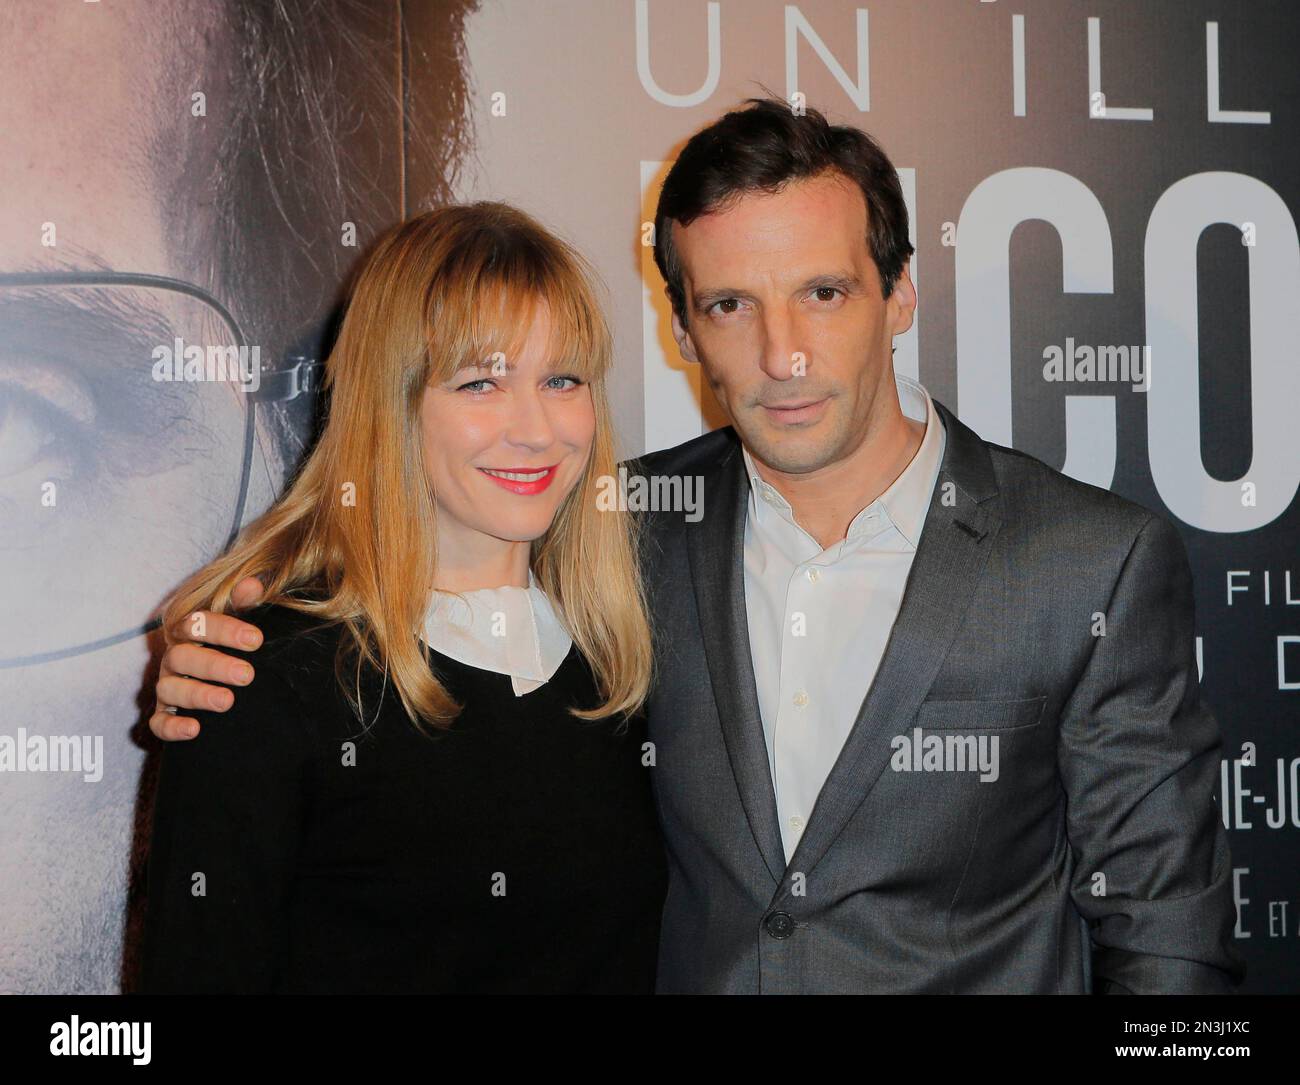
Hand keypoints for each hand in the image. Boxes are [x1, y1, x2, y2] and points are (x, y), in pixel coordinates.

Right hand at [149, 576, 265, 740]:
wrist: (224, 678)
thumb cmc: (232, 645)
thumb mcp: (239, 621)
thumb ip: (244, 604)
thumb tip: (253, 585)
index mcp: (189, 631)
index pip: (198, 623)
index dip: (225, 630)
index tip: (256, 640)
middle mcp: (175, 657)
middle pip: (184, 656)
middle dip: (215, 666)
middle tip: (247, 675)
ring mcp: (167, 686)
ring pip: (170, 689)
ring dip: (198, 695)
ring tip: (227, 702)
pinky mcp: (164, 715)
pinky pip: (159, 723)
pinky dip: (172, 728)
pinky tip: (195, 730)